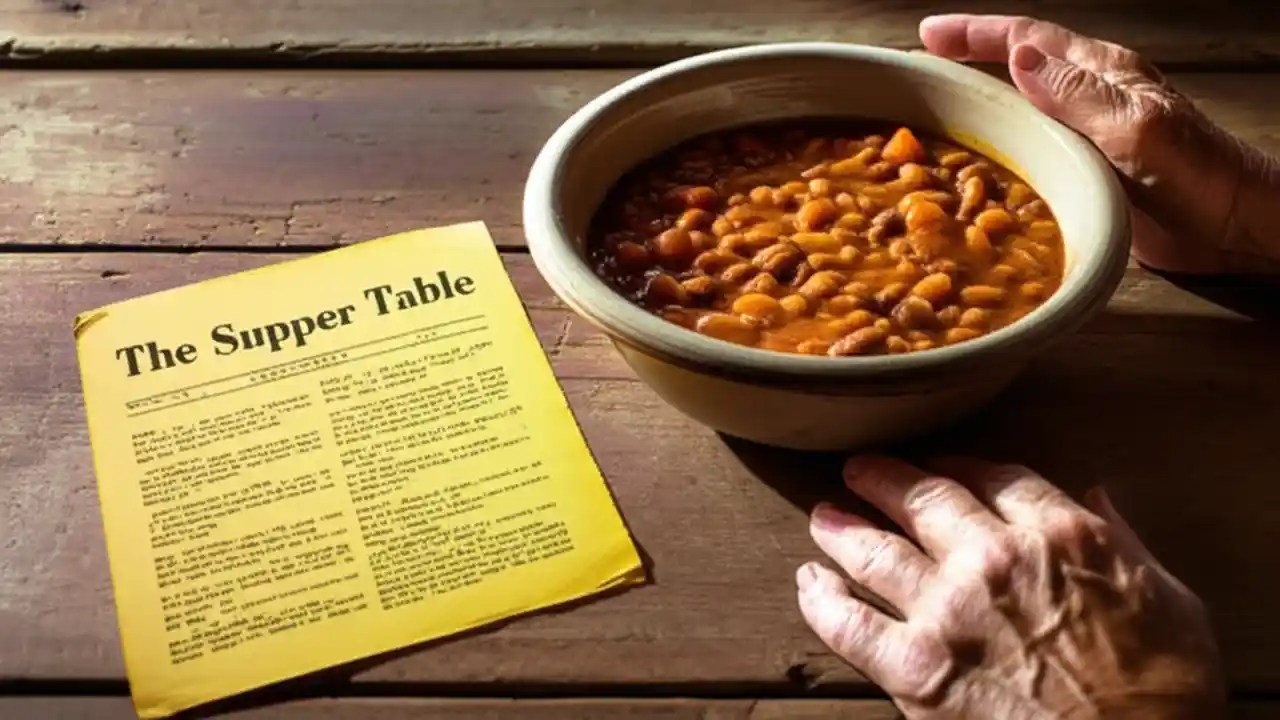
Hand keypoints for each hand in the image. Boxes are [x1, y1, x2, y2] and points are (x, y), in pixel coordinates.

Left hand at [796, 456, 1224, 718]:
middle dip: (886, 479)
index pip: (995, 476)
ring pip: (874, 550)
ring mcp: (948, 612)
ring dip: (841, 527)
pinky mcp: (915, 669)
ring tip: (823, 515)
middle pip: (923, 498)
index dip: (961, 465)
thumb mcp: (1172, 601)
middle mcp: (994, 559)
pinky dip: (820, 599)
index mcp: (1061, 535)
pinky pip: (848, 623)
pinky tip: (809, 583)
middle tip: (860, 470)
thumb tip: (1098, 499)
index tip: (944, 466)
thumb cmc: (1169, 694)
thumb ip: (1123, 543)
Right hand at [918, 14, 1279, 273]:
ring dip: (976, 106)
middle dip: (966, 61)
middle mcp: (1090, 98)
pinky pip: (1031, 152)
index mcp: (1102, 74)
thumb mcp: (1134, 127)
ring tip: (933, 114)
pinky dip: (996, 151)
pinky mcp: (1087, 173)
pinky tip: (974, 171)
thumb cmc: (1200, 176)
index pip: (1028, 38)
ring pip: (1020, 110)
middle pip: (1017, 67)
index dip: (975, 33)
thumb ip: (1076, 93)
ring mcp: (1088, 136)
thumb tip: (1019, 55)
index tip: (929, 35)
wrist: (1236, 227)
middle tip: (919, 68)